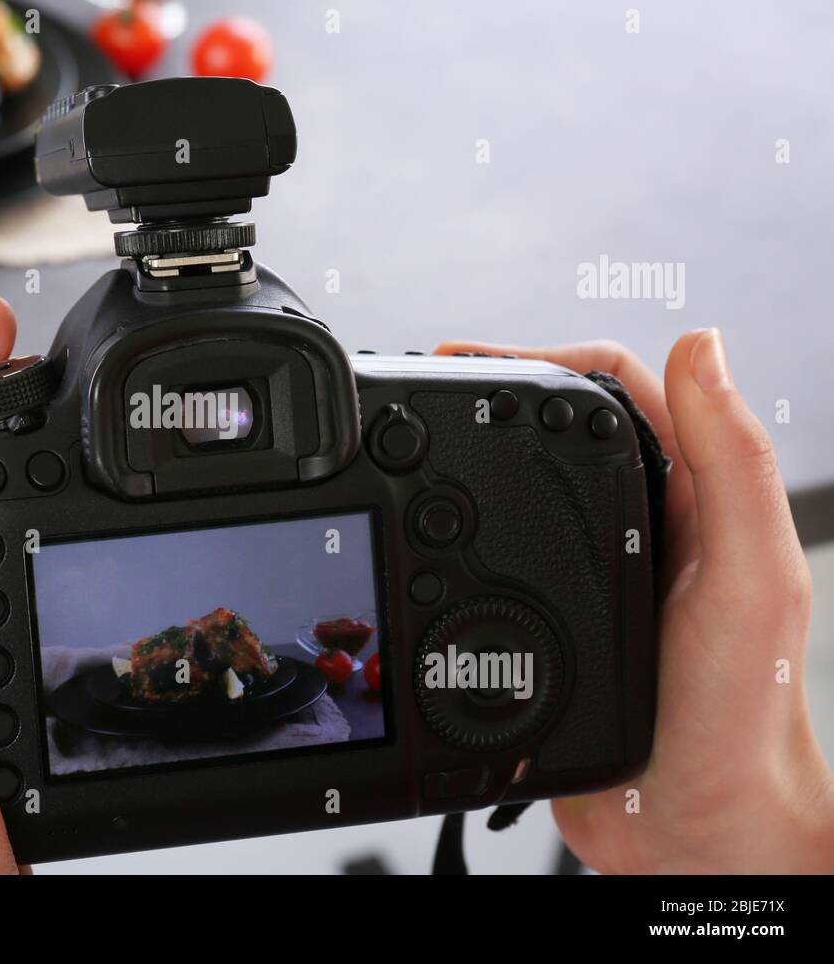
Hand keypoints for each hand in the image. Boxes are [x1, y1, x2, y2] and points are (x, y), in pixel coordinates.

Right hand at [437, 330, 833, 872]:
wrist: (695, 828)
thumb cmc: (741, 716)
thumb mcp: (748, 577)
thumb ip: (732, 463)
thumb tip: (702, 344)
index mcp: (694, 495)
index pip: (616, 386)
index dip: (543, 355)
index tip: (471, 361)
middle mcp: (645, 521)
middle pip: (562, 425)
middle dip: (494, 394)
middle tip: (429, 388)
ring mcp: (596, 567)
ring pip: (527, 485)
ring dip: (476, 456)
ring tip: (423, 444)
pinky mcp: (555, 616)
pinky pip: (504, 552)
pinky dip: (466, 530)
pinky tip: (435, 534)